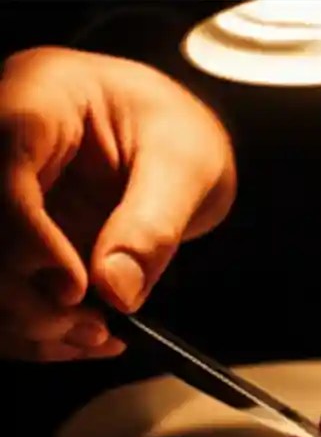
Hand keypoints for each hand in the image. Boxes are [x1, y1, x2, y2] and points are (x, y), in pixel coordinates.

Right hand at [0, 47, 235, 360]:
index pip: (1, 168)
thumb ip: (153, 224)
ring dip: (25, 319)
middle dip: (23, 292)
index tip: (75, 287)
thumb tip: (116, 290)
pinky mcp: (3, 240)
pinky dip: (29, 329)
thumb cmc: (175, 132)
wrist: (167, 140)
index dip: (25, 238)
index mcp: (36, 96)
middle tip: (93, 326)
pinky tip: (81, 340)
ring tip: (96, 336)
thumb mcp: (187, 165)